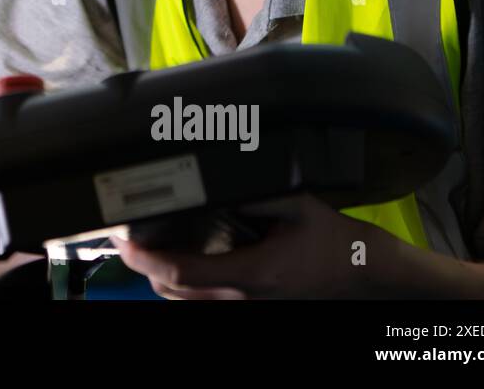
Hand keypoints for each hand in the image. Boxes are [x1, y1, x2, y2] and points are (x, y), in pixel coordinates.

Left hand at [113, 194, 385, 298]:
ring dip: (158, 277)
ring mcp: (244, 307)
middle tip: (126, 236)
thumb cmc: (330, 239)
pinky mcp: (247, 307)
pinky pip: (200, 303)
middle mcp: (242, 298)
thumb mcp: (296, 204)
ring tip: (143, 246)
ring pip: (182, 303)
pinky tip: (173, 260)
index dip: (145, 258)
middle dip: (142, 267)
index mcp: (251, 273)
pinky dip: (179, 285)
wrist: (360, 271)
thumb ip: (256, 191)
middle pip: (171, 293)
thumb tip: (217, 175)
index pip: (181, 273)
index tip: (123, 239)